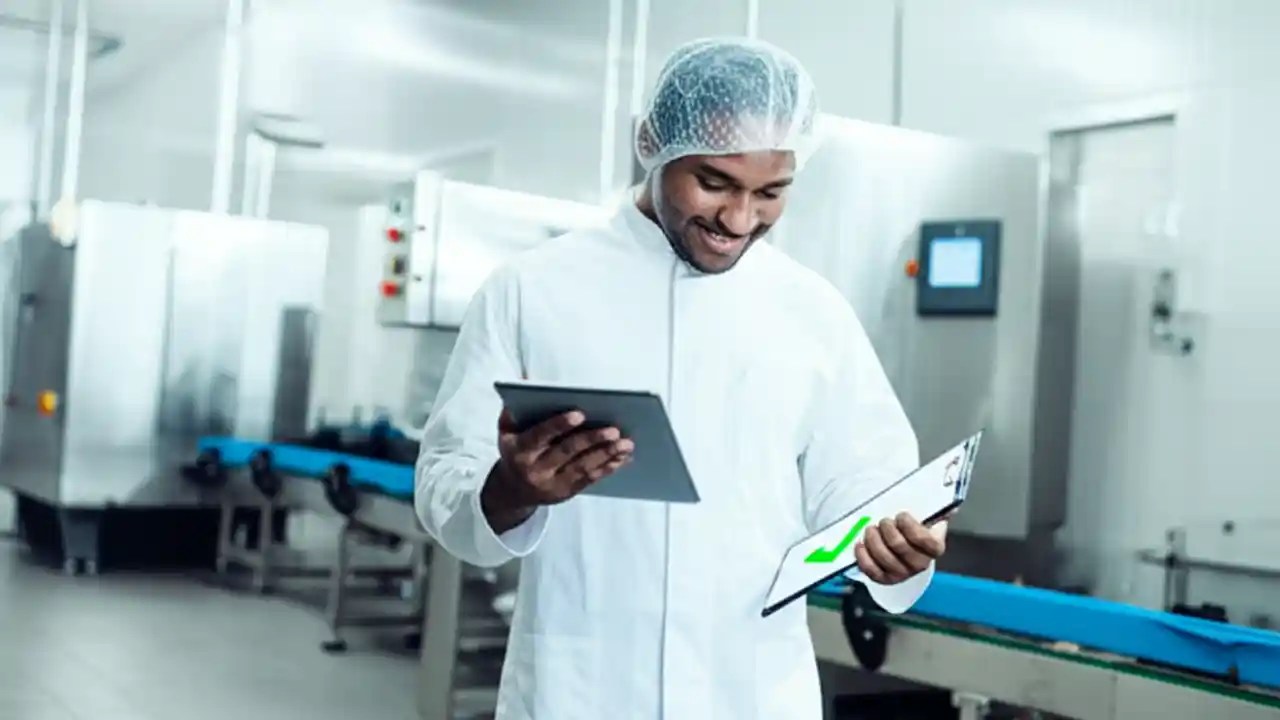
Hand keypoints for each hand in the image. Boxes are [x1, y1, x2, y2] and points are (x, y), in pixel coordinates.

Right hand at [481, 409, 633, 531]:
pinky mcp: (567, 492)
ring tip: (626, 443)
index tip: (580, 414)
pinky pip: (590, 479)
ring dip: (606, 455)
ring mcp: (552, 484)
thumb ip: (514, 411)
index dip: (559, 425)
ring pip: (582, 468)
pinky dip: (608, 467)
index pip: (539, 436)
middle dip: (591, 440)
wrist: (513, 491)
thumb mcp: (506, 431)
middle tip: (613, 430)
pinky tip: (622, 457)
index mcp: (520, 450)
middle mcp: (535, 469)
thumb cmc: (515, 450)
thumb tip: (528, 385)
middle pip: (566, 452)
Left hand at [853, 512, 947, 584]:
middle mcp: (921, 564)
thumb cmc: (918, 527)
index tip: (901, 516)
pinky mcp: (886, 579)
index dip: (908, 525)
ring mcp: (903, 574)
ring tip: (871, 530)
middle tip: (883, 521)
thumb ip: (939, 510)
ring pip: (883, 557)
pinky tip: (860, 545)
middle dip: (887, 529)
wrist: (910, 547)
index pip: (922, 538)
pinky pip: (872, 570)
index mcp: (935, 548)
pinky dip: (863, 556)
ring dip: (873, 539)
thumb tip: (951, 506)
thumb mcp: (930, 516)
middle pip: (898, 546)